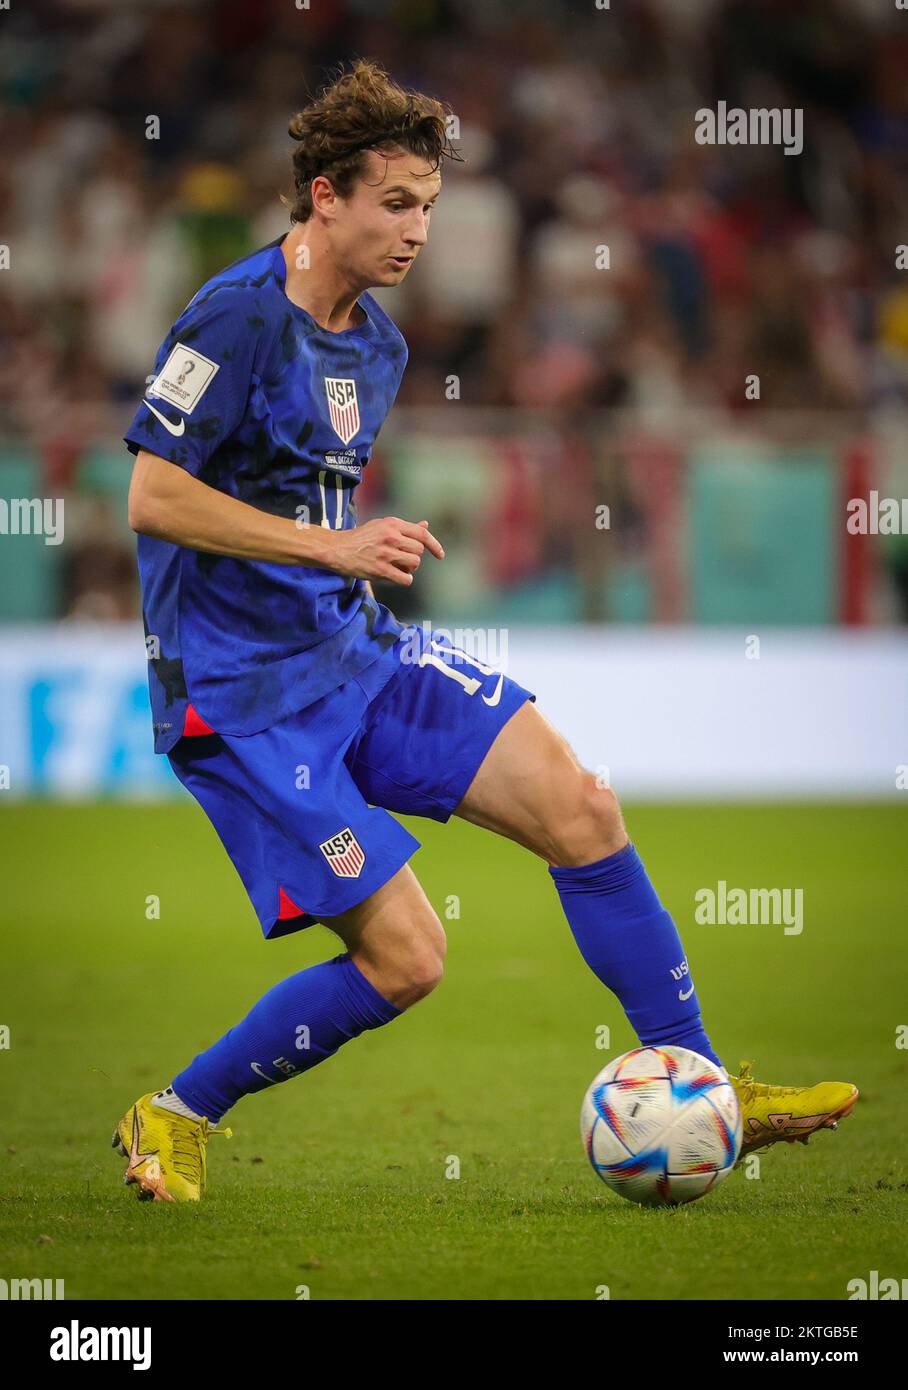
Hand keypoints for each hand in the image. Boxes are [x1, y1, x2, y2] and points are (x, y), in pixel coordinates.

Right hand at [321, 517, 443, 585]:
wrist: (338, 549)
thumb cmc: (361, 537)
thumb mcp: (382, 526)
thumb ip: (404, 528)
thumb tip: (425, 525)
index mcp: (393, 524)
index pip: (422, 535)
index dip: (435, 545)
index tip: (440, 555)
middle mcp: (391, 537)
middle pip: (419, 551)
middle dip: (414, 557)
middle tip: (402, 559)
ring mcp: (386, 554)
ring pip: (414, 564)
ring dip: (409, 568)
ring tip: (397, 566)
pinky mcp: (380, 570)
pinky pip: (405, 578)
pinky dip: (404, 579)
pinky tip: (397, 576)